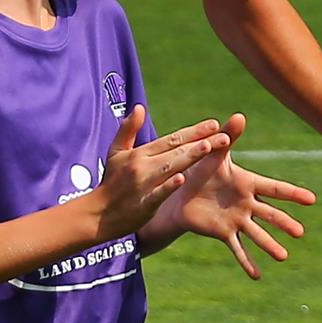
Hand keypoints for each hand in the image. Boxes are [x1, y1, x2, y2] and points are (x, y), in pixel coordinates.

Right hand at [92, 105, 227, 240]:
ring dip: (190, 157)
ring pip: (171, 167)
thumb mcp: (116, 153)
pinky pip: (158, 193)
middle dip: (201, 142)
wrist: (97, 215)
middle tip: (224, 136)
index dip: (194, 131)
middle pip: (176, 151)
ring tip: (209, 148)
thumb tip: (138, 107)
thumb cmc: (111, 182)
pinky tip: (181, 178)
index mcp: (140, 153)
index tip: (214, 124)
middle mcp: (143, 165)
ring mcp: (143, 184)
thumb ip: (127, 129)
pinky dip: (168, 185)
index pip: (172, 139)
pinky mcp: (143, 204)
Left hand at [153, 113, 315, 277]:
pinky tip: (257, 275)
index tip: (312, 200)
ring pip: (257, 234)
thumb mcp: (215, 152)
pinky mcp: (223, 232)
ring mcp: (237, 220)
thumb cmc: (202, 168)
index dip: (293, 194)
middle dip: (285, 223)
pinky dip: (246, 262)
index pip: (274, 189)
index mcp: (248, 183)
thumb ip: (228, 136)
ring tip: (284, 257)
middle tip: (300, 233)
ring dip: (270, 245)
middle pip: (270, 214)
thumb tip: (239, 115)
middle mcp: (247, 204)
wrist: (180, 190)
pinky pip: (237, 249)